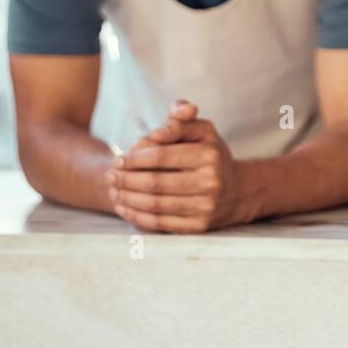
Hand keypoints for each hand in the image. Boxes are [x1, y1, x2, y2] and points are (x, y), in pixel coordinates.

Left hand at [106, 99, 248, 231]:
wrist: (237, 190)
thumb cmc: (210, 154)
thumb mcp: (201, 130)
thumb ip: (178, 120)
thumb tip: (164, 124)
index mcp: (209, 155)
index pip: (161, 156)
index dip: (135, 158)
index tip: (118, 159)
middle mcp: (210, 182)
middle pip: (155, 183)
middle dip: (126, 179)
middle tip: (110, 176)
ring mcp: (206, 207)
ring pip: (155, 205)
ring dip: (127, 198)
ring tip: (113, 190)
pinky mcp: (199, 226)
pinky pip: (160, 224)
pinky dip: (137, 216)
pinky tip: (124, 208)